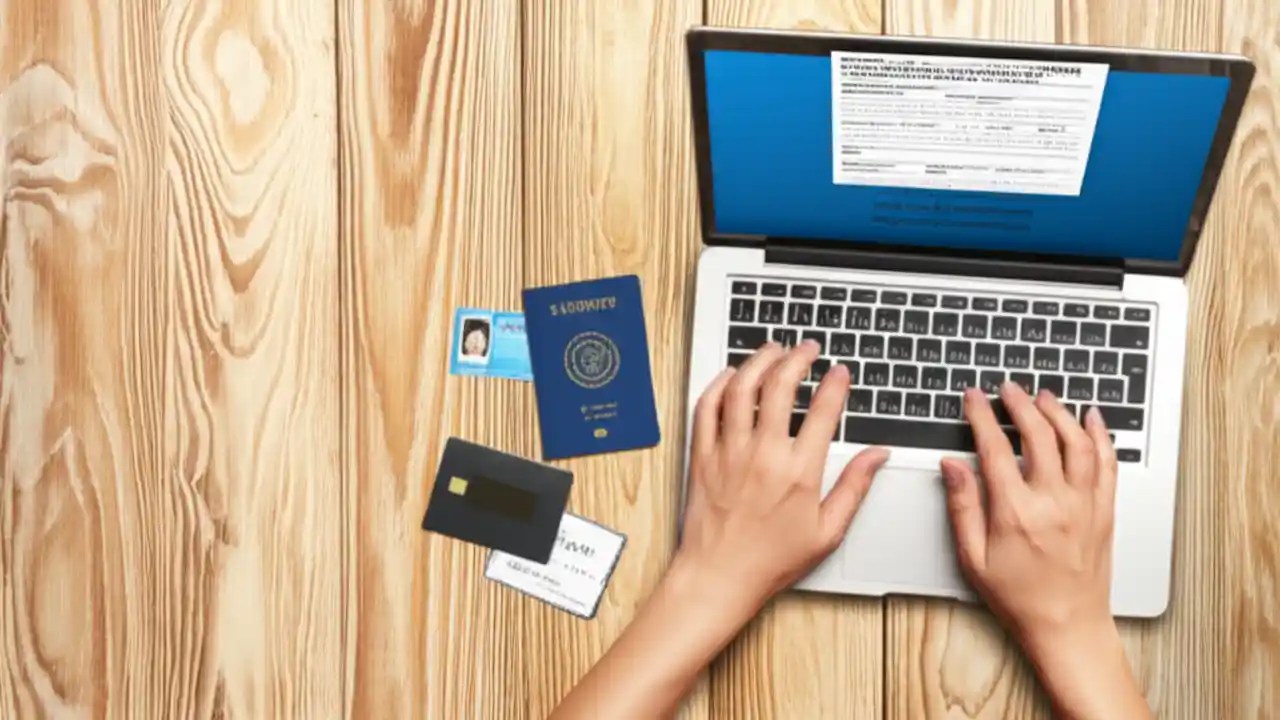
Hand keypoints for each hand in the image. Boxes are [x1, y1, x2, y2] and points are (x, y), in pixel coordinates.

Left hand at [678, 341, 888, 610]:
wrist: (718, 577)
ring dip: (758, 361)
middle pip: (781, 386)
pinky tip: (731, 377)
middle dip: (798, 358)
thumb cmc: (771, 561)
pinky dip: (718, 385)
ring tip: (772, 350)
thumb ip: (854, 487)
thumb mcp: (827, 531)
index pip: (824, 411)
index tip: (841, 372)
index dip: (836, 384)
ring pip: (741, 388)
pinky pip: (706, 408)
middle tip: (807, 349)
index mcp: (799, 473)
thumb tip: (878, 456)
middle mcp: (764, 455)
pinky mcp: (703, 456)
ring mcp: (729, 452)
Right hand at [941, 383, 1149, 718]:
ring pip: (1077, 441)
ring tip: (1043, 396)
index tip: (973, 398)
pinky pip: (1107, 463)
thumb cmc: (1018, 598)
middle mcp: (1053, 502)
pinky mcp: (1104, 511)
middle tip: (1007, 388)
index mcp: (1016, 513)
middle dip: (1020, 403)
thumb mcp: (972, 557)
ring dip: (1059, 412)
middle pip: (1039, 434)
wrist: (1067, 626)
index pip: (995, 447)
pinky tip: (1091, 418)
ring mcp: (1084, 504)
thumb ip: (962, 506)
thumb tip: (952, 466)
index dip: (981, 415)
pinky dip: (1100, 435)